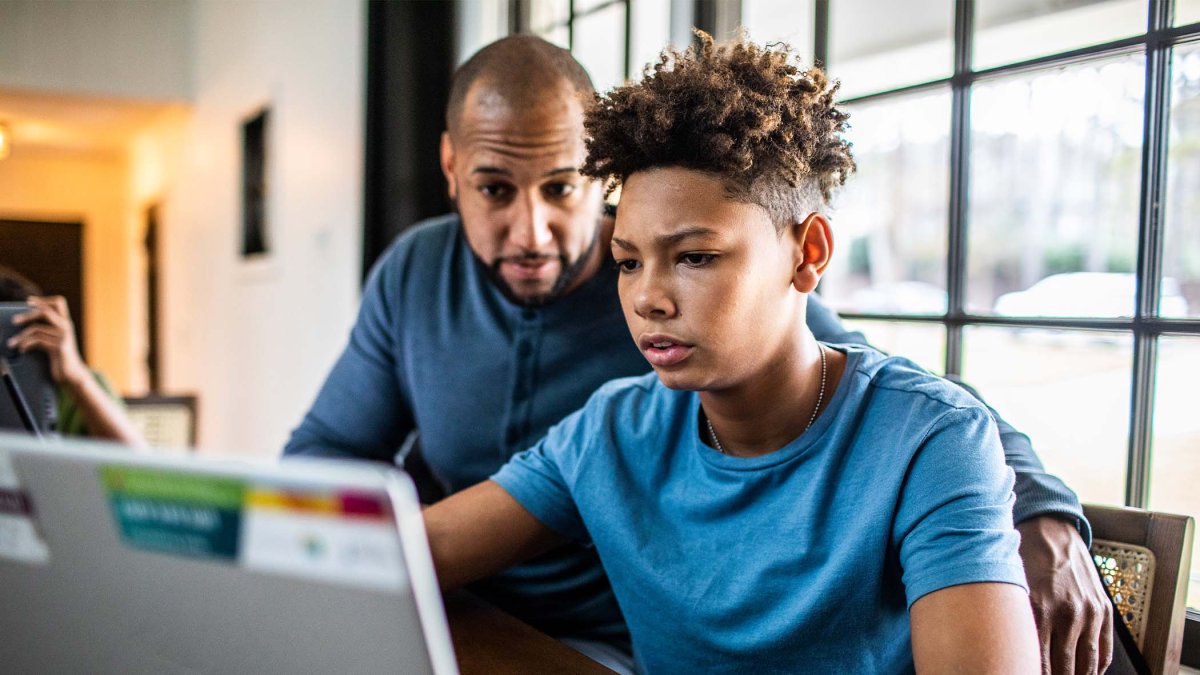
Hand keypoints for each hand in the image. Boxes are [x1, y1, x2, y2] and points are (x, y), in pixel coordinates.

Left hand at [8, 296, 89, 386]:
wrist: (72, 374)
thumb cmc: (61, 358)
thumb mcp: (55, 340)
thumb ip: (47, 329)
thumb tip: (25, 320)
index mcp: (66, 323)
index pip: (58, 302)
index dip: (43, 300)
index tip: (28, 302)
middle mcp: (66, 327)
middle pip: (45, 311)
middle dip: (27, 315)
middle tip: (13, 321)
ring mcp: (64, 336)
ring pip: (36, 328)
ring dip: (21, 336)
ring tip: (12, 343)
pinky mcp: (59, 347)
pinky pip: (38, 341)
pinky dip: (26, 345)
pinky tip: (22, 350)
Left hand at [1017, 515, 1112, 673]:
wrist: (1050, 529)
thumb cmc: (1023, 558)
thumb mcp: (1010, 588)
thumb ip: (1014, 622)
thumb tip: (1011, 652)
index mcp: (1040, 609)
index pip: (1040, 663)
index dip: (1034, 673)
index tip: (1025, 673)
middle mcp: (1068, 613)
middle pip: (1065, 669)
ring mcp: (1090, 613)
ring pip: (1087, 665)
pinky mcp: (1104, 610)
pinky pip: (1104, 651)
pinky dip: (1096, 667)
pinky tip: (1084, 671)